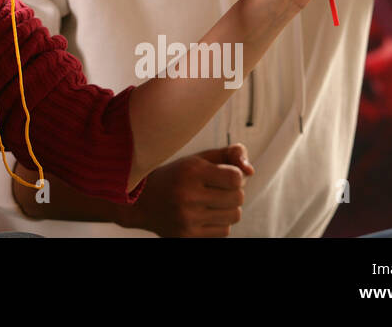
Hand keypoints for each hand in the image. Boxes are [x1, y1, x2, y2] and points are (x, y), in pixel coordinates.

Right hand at [124, 144, 254, 236]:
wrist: (140, 201)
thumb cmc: (176, 176)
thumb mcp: (198, 159)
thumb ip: (228, 155)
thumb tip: (251, 171)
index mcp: (191, 171)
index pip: (236, 178)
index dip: (235, 176)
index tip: (223, 174)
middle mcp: (188, 195)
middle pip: (238, 198)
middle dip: (233, 192)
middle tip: (217, 188)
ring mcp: (187, 218)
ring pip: (234, 216)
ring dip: (228, 208)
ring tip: (211, 202)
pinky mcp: (188, 236)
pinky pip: (223, 231)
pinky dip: (219, 222)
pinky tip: (204, 214)